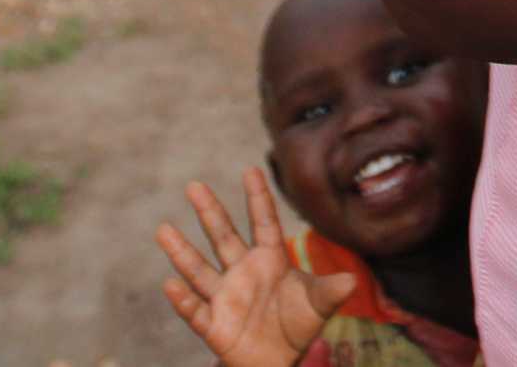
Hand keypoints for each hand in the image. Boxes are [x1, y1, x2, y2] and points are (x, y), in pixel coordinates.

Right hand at [155, 168, 357, 366]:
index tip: (251, 169)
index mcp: (269, 260)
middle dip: (210, 212)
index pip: (263, 222)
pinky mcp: (214, 325)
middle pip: (224, 237)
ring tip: (164, 229)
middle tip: (194, 185)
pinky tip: (170, 285)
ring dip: (181, 252)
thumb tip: (352, 281)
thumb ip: (330, 292)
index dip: (258, 197)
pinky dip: (183, 300)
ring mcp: (225, 297)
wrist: (277, 361)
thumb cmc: (297, 325)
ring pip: (199, 270)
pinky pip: (195, 310)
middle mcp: (243, 272)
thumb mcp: (318, 306)